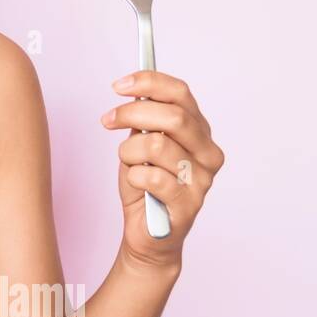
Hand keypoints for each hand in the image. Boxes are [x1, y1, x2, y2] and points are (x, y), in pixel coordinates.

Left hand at [101, 71, 224, 267]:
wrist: (149, 233)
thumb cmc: (145, 184)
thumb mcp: (141, 144)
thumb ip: (144, 120)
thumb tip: (132, 89)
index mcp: (199, 131)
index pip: (181, 94)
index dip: (149, 82)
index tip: (118, 85)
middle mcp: (208, 152)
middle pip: (173, 116)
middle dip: (131, 114)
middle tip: (107, 121)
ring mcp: (202, 179)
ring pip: (156, 145)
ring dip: (128, 152)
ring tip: (129, 165)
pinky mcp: (189, 204)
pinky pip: (151, 177)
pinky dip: (133, 177)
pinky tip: (137, 185)